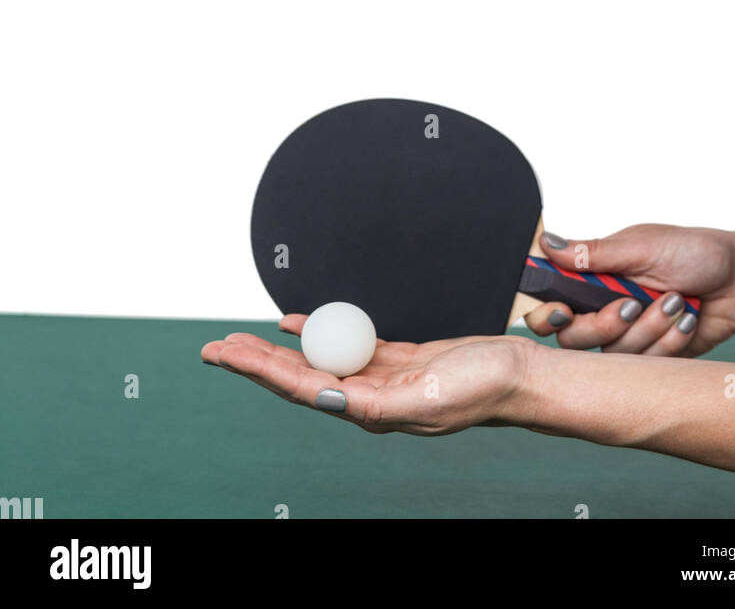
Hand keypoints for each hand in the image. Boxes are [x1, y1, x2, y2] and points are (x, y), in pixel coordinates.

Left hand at [201, 316, 533, 434]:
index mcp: (369, 412)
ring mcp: (378, 381)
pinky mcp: (393, 362)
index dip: (258, 370)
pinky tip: (294, 325)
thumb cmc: (480, 388)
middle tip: (215, 346)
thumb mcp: (428, 397)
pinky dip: (315, 334)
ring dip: (277, 350)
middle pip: (296, 376)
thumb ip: (377, 404)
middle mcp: (365, 399)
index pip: (299, 387)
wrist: (517, 377)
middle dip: (253, 361)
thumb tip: (327, 400)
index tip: (225, 354)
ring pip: (315, 362)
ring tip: (241, 339)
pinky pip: (344, 346)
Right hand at [524, 222, 734, 357]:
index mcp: (595, 275)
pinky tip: (685, 319)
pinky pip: (645, 366)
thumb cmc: (697, 251)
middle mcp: (605, 306)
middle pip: (572, 338)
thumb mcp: (642, 246)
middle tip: (630, 305)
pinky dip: (669, 341)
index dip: (548, 312)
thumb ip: (593, 253)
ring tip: (674, 302)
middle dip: (603, 326)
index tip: (564, 311)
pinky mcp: (653, 357)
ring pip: (612, 355)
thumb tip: (546, 243)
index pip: (551, 299)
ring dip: (648, 328)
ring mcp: (630, 335)